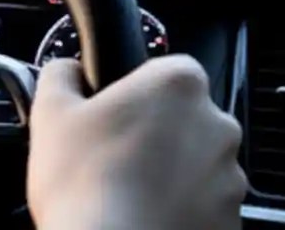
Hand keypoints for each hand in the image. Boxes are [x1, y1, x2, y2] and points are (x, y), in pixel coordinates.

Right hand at [27, 55, 246, 229]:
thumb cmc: (85, 183)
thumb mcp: (50, 113)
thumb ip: (61, 76)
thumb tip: (68, 71)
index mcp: (177, 84)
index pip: (164, 69)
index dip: (133, 91)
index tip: (110, 113)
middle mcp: (216, 124)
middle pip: (182, 117)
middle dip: (153, 133)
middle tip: (110, 156)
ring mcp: (230, 177)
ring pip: (195, 163)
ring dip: (167, 173)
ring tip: (123, 193)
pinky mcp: (233, 220)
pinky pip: (202, 204)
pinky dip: (179, 208)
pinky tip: (142, 217)